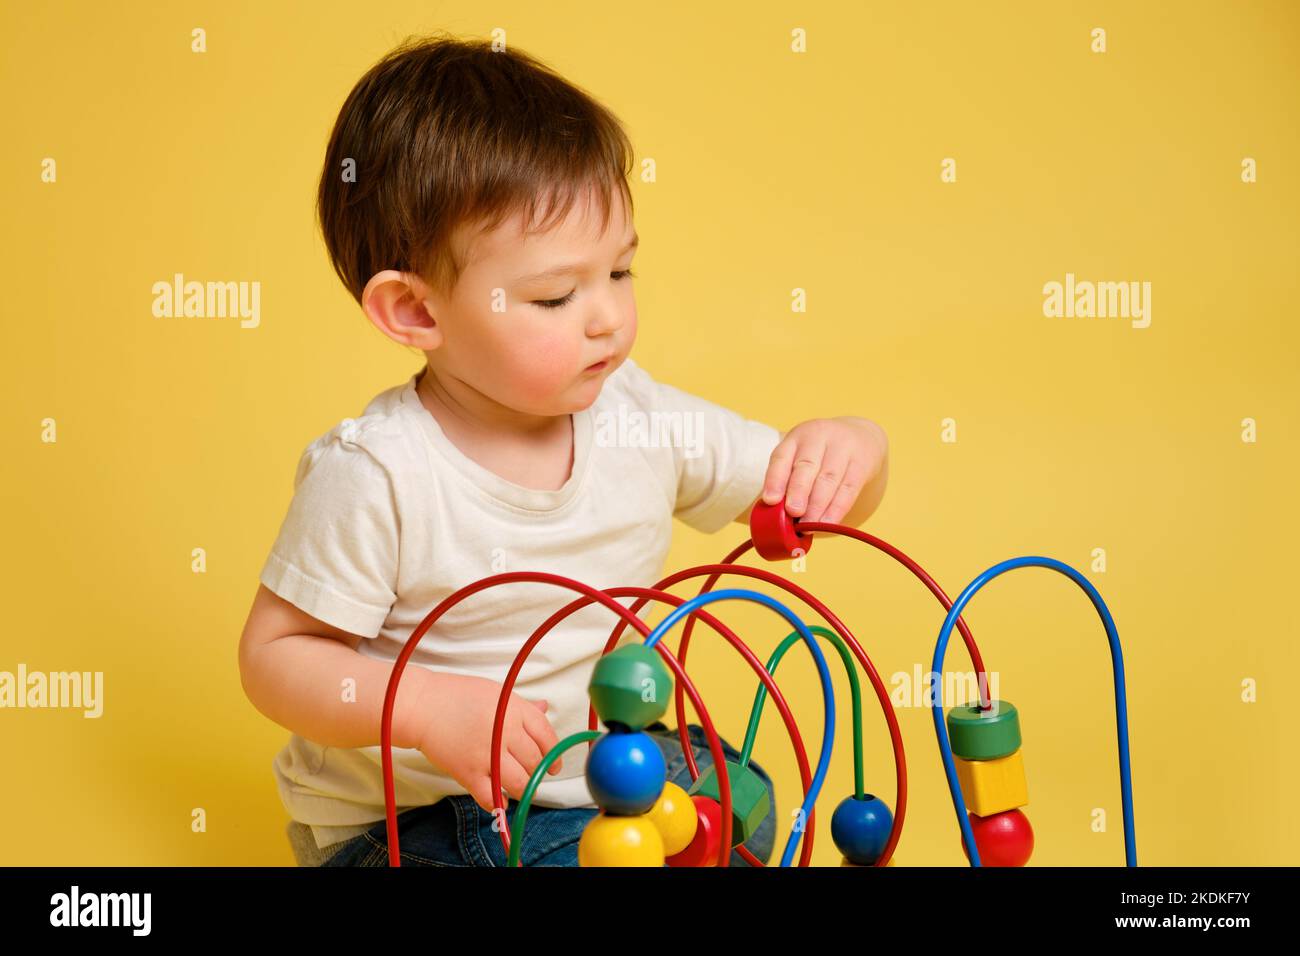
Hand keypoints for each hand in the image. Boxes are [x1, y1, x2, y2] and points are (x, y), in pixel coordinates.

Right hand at [415, 673, 561, 813]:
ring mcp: (487, 754)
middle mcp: (505, 732)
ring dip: (524, 789)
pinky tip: (501, 800)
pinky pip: (491, 797)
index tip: (554, 764)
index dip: (554, 753)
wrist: (422, 706)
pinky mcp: (468, 773)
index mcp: (514, 710)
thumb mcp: (494, 693)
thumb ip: (521, 706)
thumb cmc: (456, 696)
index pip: (546, 735)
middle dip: (538, 772)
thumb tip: (545, 708)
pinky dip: (499, 803)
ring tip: (519, 787)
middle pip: (535, 761)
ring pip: (520, 783)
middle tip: (533, 774)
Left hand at [760, 416, 887, 523]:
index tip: (770, 500)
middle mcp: (819, 438)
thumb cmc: (820, 454)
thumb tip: (774, 514)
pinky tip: (828, 523)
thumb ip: (787, 480)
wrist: (861, 436)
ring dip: (817, 506)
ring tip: (808, 525)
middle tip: (793, 512)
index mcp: (796, 437)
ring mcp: (843, 448)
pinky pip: (848, 489)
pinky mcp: (861, 463)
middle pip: (807, 465)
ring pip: (829, 479)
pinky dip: (837, 509)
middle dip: (799, 491)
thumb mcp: (800, 455)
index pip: (782, 456)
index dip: (775, 479)